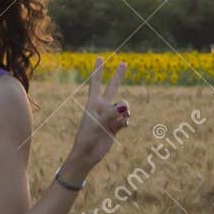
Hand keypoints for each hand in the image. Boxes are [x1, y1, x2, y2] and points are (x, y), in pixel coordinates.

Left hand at [63, 57, 128, 177]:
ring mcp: (109, 116)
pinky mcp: (115, 126)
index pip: (96, 83)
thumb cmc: (87, 138)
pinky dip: (126, 122)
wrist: (88, 155)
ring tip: (121, 120)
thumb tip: (124, 107)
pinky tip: (123, 126)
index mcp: (93, 103)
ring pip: (123, 106)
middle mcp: (102, 107)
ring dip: (125, 111)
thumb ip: (110, 114)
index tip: (99, 58)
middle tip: (124, 63)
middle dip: (118, 76)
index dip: (98, 70)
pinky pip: (126, 119)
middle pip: (112, 88)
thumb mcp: (97, 124)